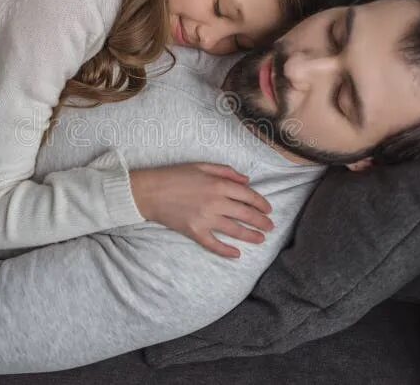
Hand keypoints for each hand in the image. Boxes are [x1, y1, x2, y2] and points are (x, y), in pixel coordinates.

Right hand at [130, 163, 274, 258]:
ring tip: (260, 239)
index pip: (248, 196)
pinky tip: (236, 254)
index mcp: (219, 184)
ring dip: (250, 236)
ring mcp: (205, 219)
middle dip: (261, 222)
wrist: (149, 191)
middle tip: (270, 227)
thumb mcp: (202, 166)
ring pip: (234, 230)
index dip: (261, 203)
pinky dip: (226, 251)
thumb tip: (247, 181)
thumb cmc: (175, 175)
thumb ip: (226, 172)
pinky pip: (214, 244)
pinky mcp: (194, 232)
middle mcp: (216, 202)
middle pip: (246, 214)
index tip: (268, 210)